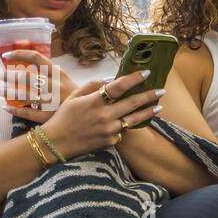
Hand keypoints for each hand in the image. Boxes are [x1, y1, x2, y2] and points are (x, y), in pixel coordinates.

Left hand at [0, 48, 71, 109]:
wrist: (92, 113)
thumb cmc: (78, 95)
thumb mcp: (66, 79)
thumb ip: (50, 72)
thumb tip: (30, 64)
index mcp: (58, 73)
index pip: (36, 57)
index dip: (19, 54)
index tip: (6, 56)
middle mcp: (53, 85)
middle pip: (25, 77)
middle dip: (7, 75)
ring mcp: (50, 101)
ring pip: (23, 95)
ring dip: (7, 92)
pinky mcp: (48, 116)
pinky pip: (27, 112)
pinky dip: (14, 110)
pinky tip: (4, 107)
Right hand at [3, 58, 163, 159]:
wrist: (56, 143)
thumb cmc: (64, 117)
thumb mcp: (74, 97)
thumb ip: (93, 87)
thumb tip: (109, 80)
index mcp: (94, 101)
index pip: (118, 87)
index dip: (134, 79)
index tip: (146, 73)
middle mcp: (104, 116)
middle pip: (132, 103)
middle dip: (149, 96)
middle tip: (162, 91)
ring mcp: (109, 130)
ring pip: (134, 119)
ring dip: (148, 112)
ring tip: (159, 107)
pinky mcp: (111, 141)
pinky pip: (123, 131)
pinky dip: (126, 126)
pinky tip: (129, 122)